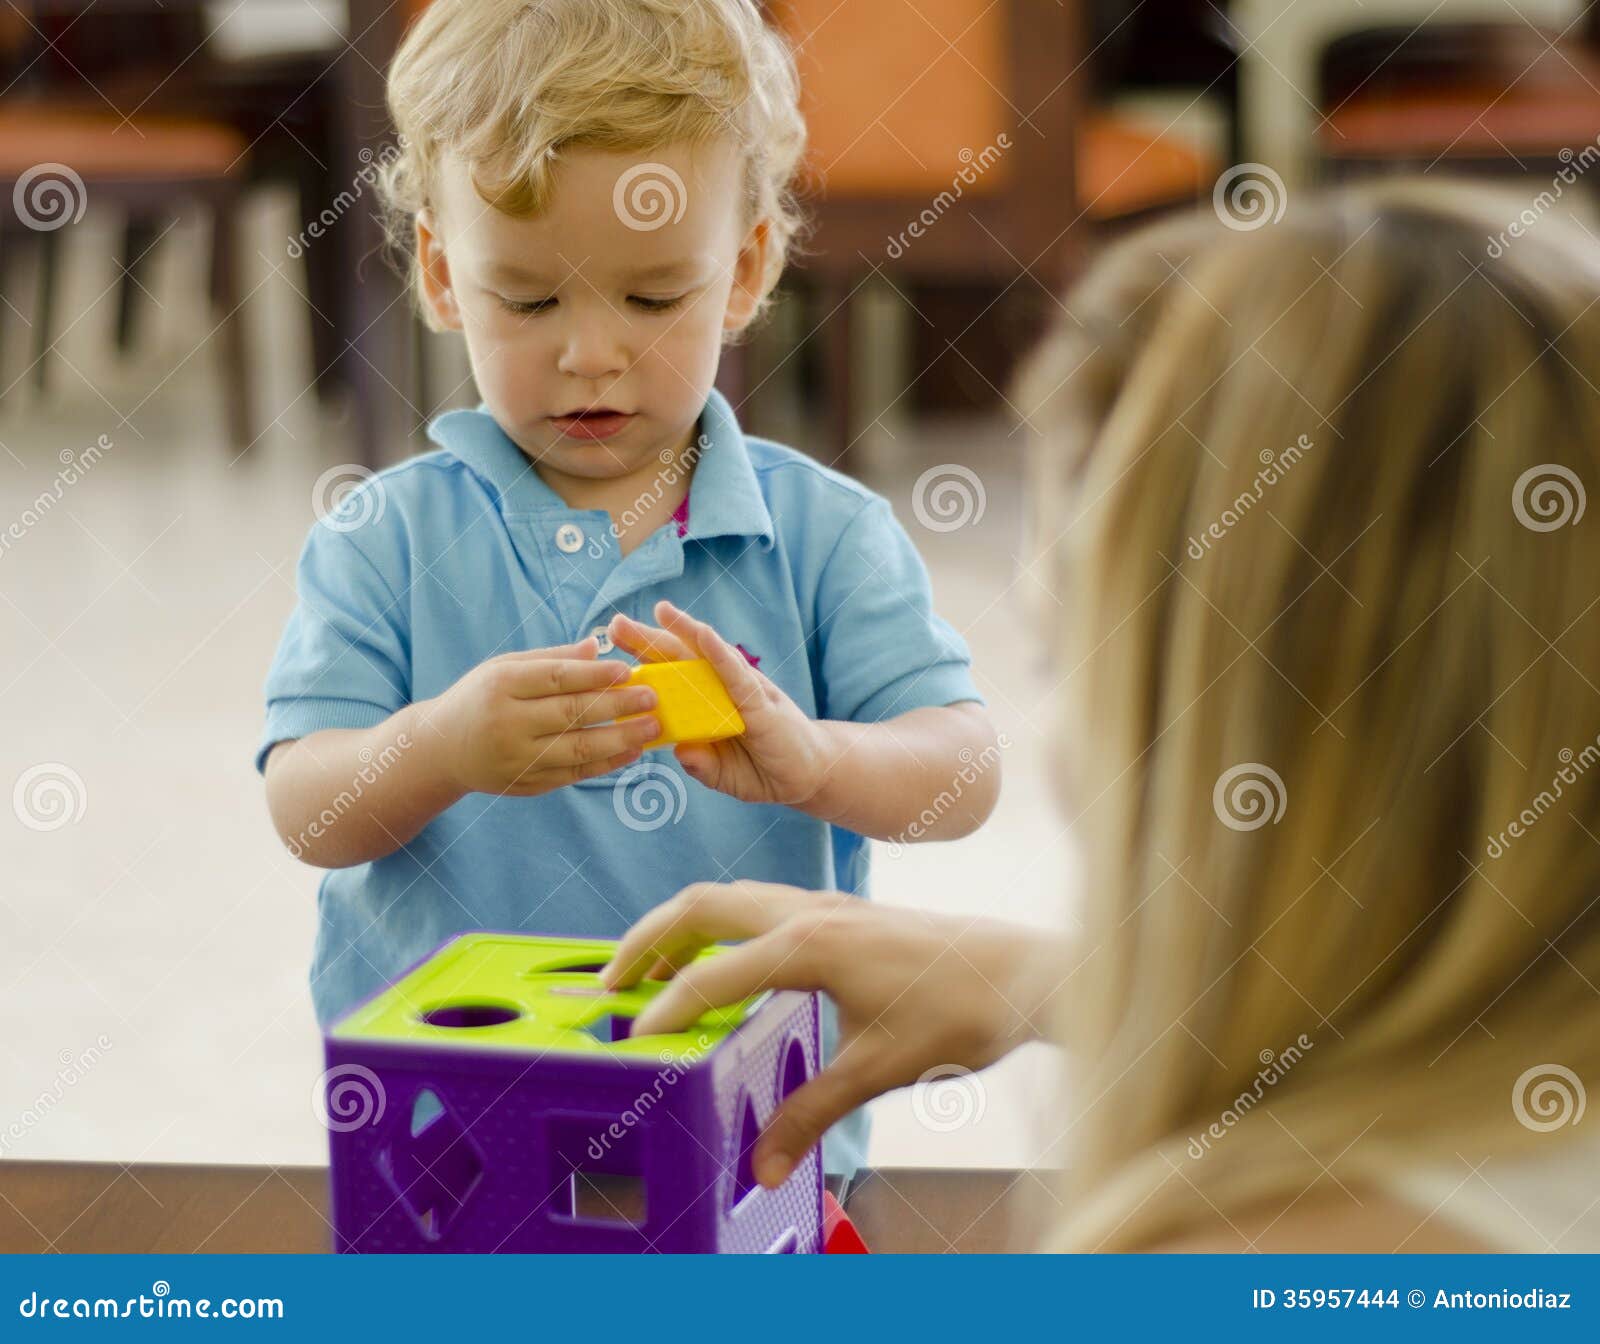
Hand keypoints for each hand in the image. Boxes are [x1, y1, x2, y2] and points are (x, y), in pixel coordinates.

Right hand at [427, 636, 660, 795]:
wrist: (442, 749)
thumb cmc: (480, 698)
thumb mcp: (504, 668)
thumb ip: (552, 658)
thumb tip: (597, 647)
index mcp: (501, 686)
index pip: (556, 678)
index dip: (594, 675)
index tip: (628, 671)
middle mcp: (507, 724)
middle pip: (571, 713)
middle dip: (617, 706)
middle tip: (651, 698)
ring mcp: (517, 758)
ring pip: (578, 749)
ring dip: (621, 738)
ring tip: (651, 727)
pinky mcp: (527, 784)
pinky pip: (574, 774)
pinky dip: (607, 763)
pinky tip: (632, 751)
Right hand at [599, 880, 1058, 1187]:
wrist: (1026, 972)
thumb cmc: (960, 1011)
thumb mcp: (879, 1069)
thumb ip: (811, 1112)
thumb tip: (763, 1165)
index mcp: (810, 942)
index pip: (711, 974)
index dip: (664, 1011)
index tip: (632, 1046)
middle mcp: (810, 910)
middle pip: (703, 905)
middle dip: (648, 939)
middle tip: (609, 983)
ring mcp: (829, 904)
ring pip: (732, 899)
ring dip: (684, 928)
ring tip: (651, 972)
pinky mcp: (845, 913)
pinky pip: (762, 908)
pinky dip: (724, 930)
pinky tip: (727, 970)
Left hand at [608, 600, 828, 805]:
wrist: (808, 776)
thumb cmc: (763, 768)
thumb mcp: (722, 774)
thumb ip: (701, 764)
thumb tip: (681, 751)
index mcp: (705, 704)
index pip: (668, 677)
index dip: (640, 662)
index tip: (608, 649)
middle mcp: (720, 690)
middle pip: (679, 659)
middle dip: (648, 640)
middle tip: (615, 623)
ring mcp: (741, 691)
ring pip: (707, 656)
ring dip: (684, 632)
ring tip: (660, 611)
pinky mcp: (760, 702)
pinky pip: (737, 675)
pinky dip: (722, 654)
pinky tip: (705, 635)